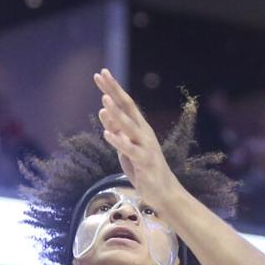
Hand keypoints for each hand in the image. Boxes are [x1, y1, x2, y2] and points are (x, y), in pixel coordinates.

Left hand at [93, 68, 183, 208]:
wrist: (163, 191)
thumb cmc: (143, 168)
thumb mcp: (125, 147)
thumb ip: (116, 130)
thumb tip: (104, 110)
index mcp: (140, 127)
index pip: (125, 103)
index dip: (113, 88)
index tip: (101, 73)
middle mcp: (144, 132)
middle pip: (128, 107)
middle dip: (114, 91)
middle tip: (102, 74)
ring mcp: (145, 146)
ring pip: (129, 126)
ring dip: (116, 114)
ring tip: (104, 101)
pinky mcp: (144, 162)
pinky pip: (130, 150)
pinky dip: (119, 141)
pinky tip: (107, 134)